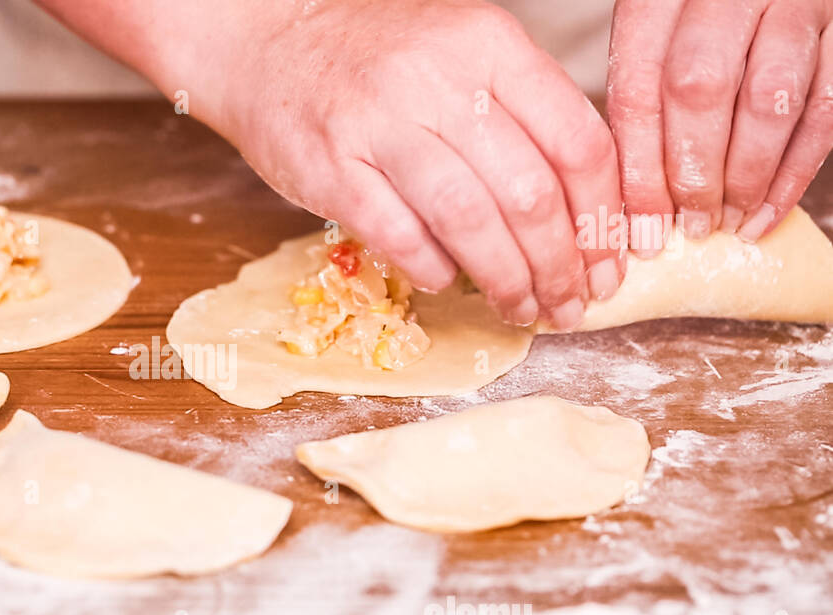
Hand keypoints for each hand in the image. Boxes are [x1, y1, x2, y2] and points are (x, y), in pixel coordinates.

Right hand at [210, 0, 624, 327]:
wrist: (268, 40)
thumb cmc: (375, 59)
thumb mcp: (461, 56)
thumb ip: (520, 116)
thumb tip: (581, 217)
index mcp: (489, 45)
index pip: (577, 142)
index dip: (603, 219)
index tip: (609, 265)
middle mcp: (438, 78)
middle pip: (529, 192)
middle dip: (560, 266)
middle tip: (568, 305)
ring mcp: (380, 123)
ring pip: (469, 221)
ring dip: (505, 280)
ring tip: (519, 309)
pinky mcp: (331, 168)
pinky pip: (399, 235)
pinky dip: (431, 268)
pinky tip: (444, 279)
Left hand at [609, 0, 832, 253]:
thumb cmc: (698, 21)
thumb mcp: (657, 40)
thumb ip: (644, 99)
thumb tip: (636, 204)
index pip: (638, 89)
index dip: (638, 171)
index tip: (642, 229)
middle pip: (699, 91)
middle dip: (693, 176)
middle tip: (691, 227)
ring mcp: (794, 3)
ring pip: (767, 101)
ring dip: (746, 178)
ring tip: (729, 223)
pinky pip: (824, 106)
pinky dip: (796, 170)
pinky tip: (769, 209)